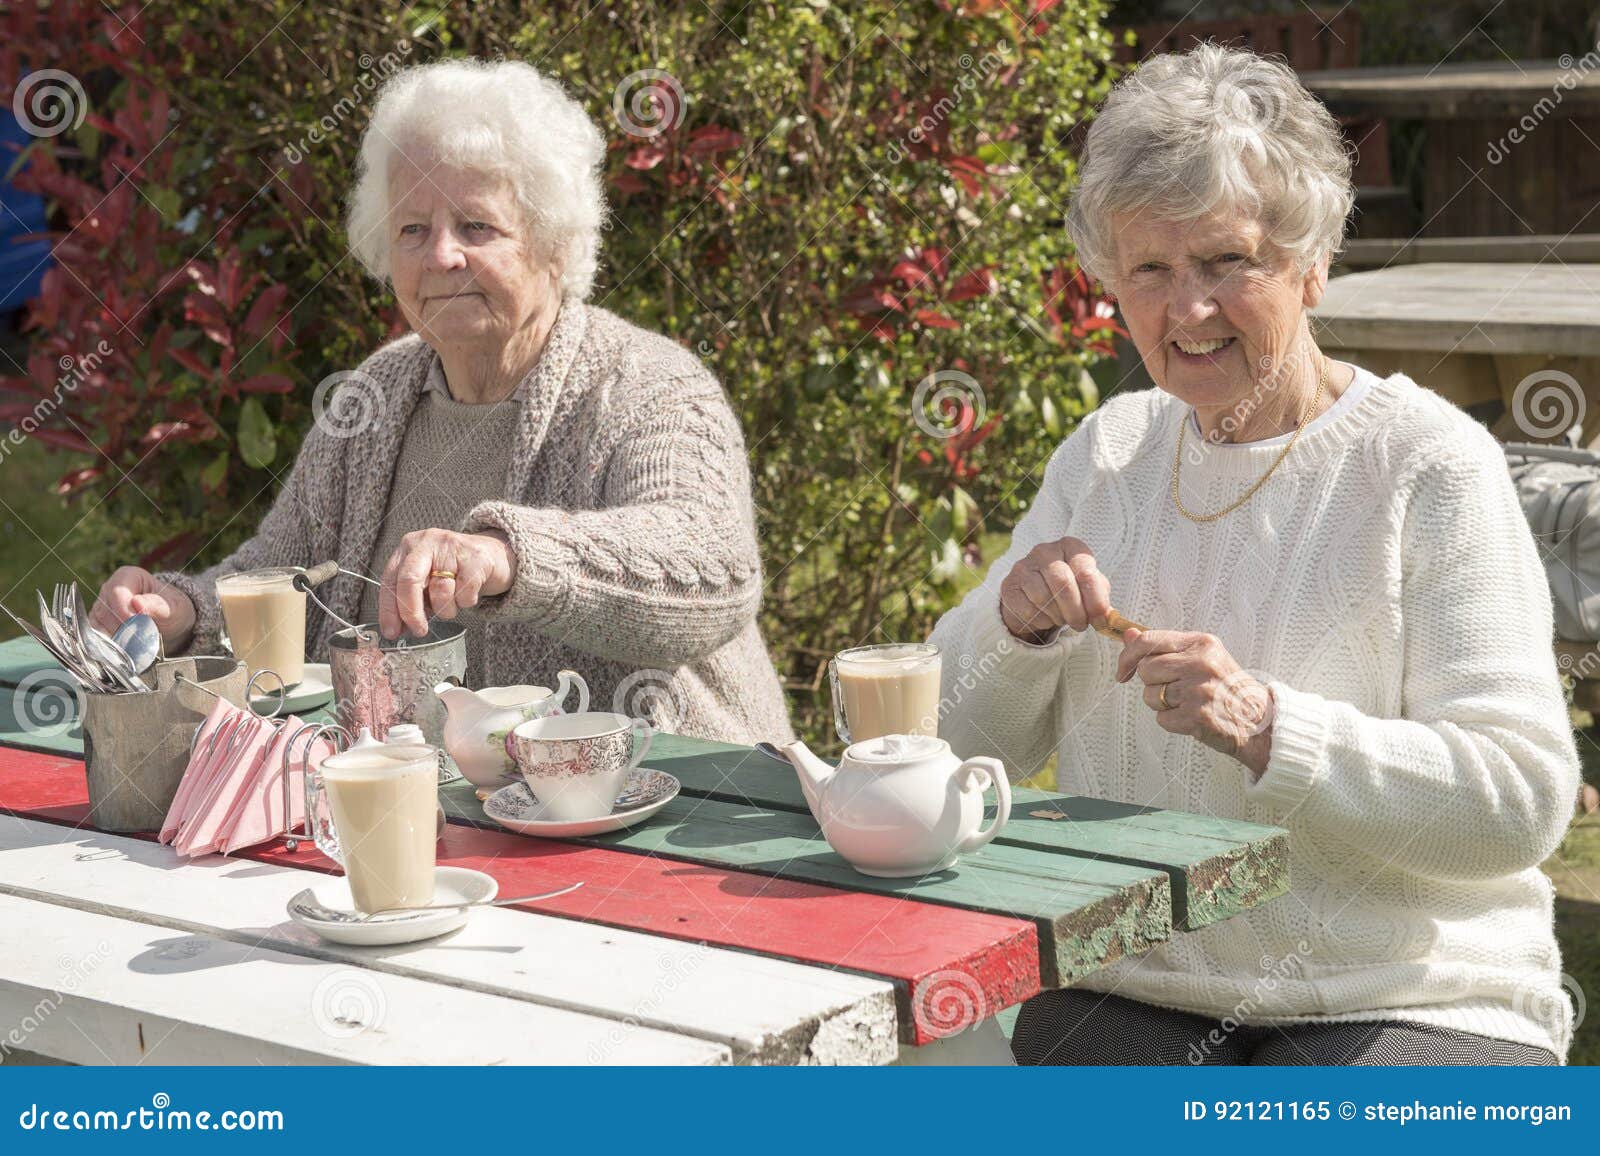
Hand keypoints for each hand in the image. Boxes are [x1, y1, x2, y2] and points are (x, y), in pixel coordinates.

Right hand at [90, 566, 196, 651]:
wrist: (170, 623)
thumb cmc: (172, 609)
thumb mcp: (174, 607)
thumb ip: (158, 605)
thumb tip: (137, 603)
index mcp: (127, 576)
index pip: (116, 593)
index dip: (126, 612)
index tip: (141, 626)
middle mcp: (108, 589)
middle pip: (105, 611)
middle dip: (123, 629)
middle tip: (142, 639)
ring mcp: (100, 608)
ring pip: (98, 626)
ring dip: (117, 640)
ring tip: (138, 645)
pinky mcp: (96, 625)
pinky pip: (96, 638)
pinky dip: (109, 647)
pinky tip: (125, 650)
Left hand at [377, 528, 515, 638]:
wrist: (495, 554)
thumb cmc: (455, 570)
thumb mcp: (428, 578)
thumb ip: (412, 598)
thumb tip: (398, 628)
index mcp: (409, 547)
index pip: (390, 580)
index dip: (388, 609)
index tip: (391, 632)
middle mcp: (427, 542)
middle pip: (409, 581)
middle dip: (411, 612)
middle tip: (419, 630)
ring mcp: (452, 547)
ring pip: (440, 591)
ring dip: (446, 609)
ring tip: (452, 603)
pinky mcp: (476, 558)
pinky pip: (464, 593)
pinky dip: (466, 602)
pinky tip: (468, 594)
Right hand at [998, 536, 1110, 642]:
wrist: (1035, 597)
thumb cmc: (1069, 591)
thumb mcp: (1089, 590)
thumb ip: (1100, 600)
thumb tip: (1106, 618)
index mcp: (1069, 546)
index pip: (1085, 571)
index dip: (1095, 600)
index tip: (1099, 619)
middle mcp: (1044, 551)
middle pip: (1063, 583)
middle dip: (1076, 611)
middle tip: (1081, 625)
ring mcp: (1023, 566)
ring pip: (1043, 597)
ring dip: (1058, 616)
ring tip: (1062, 618)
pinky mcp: (1008, 585)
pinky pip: (1027, 609)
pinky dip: (1041, 620)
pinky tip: (1045, 618)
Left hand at [1116, 627, 1273, 776]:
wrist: (1258, 720)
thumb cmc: (1226, 687)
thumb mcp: (1201, 657)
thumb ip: (1164, 646)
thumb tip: (1128, 634)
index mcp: (1202, 643)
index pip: (1148, 641)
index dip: (1127, 656)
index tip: (1123, 671)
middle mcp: (1201, 663)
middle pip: (1146, 670)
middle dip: (1152, 683)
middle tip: (1176, 689)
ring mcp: (1199, 691)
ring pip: (1150, 696)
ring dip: (1162, 704)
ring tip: (1188, 702)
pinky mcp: (1197, 717)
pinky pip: (1161, 719)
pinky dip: (1172, 721)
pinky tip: (1192, 717)